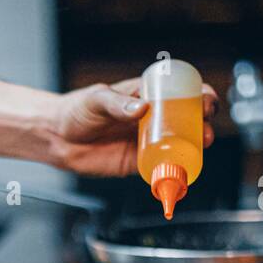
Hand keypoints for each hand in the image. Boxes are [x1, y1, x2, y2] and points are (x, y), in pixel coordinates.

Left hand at [45, 79, 219, 177]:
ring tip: (202, 145)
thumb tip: (141, 108)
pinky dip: (175, 170)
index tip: (206, 101)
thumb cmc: (76, 112)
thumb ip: (117, 103)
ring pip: (180, 144)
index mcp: (146, 96)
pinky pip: (162, 167)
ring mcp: (147, 141)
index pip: (181, 91)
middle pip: (188, 119)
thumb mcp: (96, 100)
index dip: (199, 94)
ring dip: (197, 145)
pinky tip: (183, 170)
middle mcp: (152, 118)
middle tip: (206, 126)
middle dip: (204, 121)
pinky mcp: (138, 163)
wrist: (57, 139)